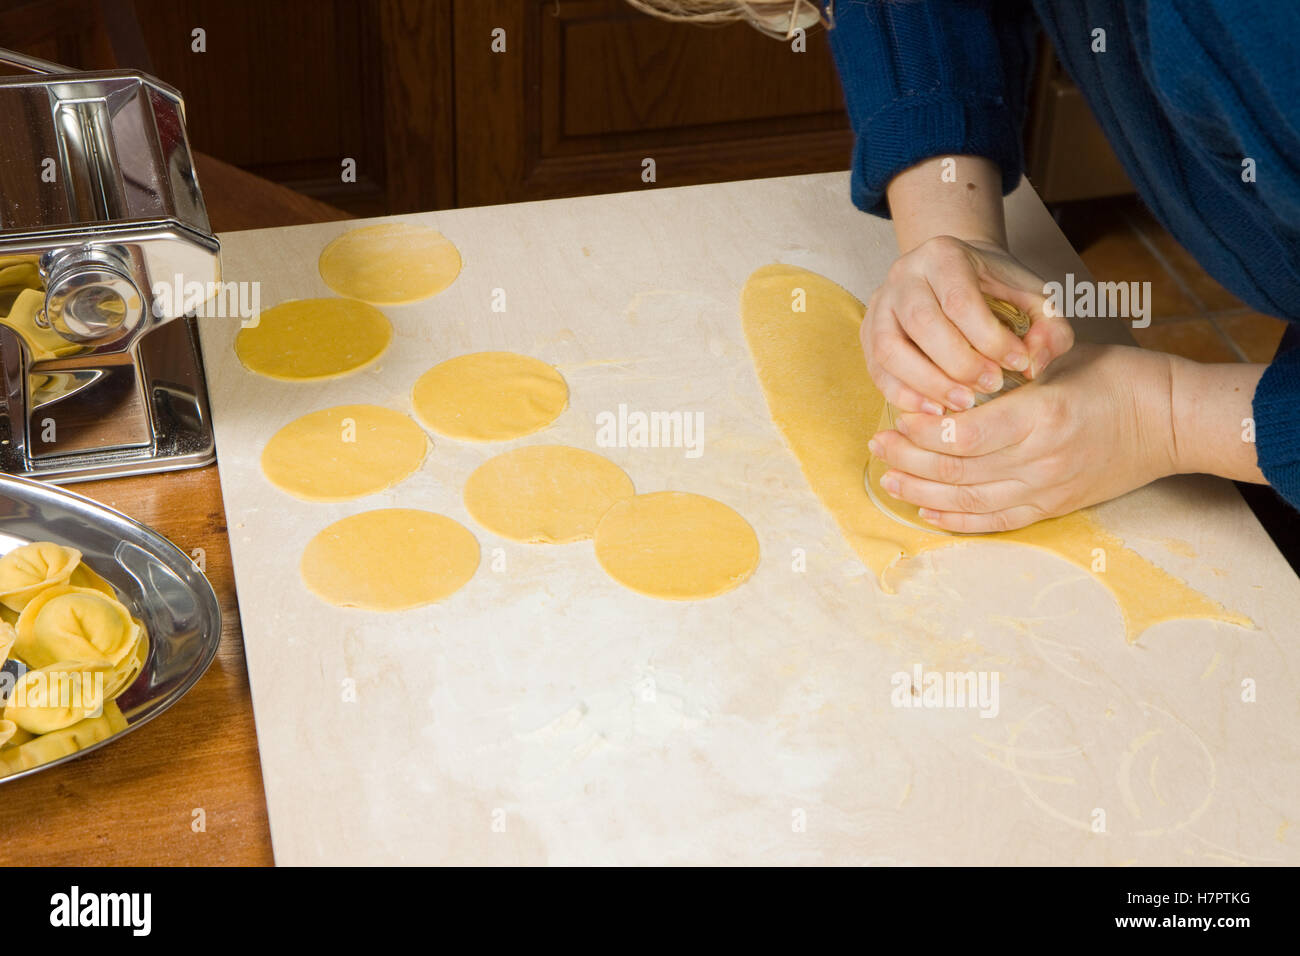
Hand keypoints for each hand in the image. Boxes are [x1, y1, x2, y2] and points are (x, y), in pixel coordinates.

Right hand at [862, 235, 1074, 414]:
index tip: (1019, 364)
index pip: (960, 300)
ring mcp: (880, 304)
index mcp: (943, 254)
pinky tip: (935, 409)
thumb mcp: (1034, 296)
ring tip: (962, 403)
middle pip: (921, 323)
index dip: (990, 339)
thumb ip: (1049, 326)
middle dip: (959, 364)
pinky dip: (904, 395)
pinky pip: (876, 370)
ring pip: (890, 349)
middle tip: (991, 387)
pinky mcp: (868, 333)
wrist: (956, 274)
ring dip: (927, 384)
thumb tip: (1034, 363)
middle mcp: (903, 274)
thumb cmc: (996, 288)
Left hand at [867, 344, 1177, 531]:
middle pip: (960, 469)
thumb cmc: (1117, 377)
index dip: (925, 429)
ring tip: (889, 479)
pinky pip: (997, 521)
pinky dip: (957, 520)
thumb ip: (1009, 369)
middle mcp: (1042, 460)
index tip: (897, 416)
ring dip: (924, 491)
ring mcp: (1048, 489)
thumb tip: (952, 373)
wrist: (1171, 422)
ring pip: (971, 500)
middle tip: (877, 445)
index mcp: (1043, 415)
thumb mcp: (1062, 357)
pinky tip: (927, 511)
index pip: (967, 432)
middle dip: (910, 459)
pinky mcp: (1053, 507)